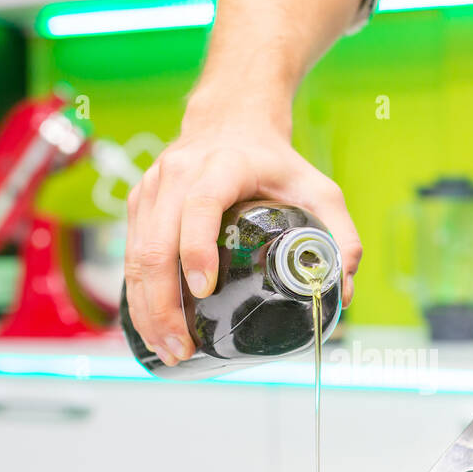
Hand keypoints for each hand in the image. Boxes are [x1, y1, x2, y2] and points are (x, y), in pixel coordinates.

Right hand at [124, 98, 362, 365]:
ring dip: (147, 309)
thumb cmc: (275, 163)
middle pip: (157, 243)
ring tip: (168, 350)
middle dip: (165, 304)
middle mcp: (179, 174)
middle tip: (182, 348)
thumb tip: (342, 292)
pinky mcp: (139, 203)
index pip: (201, 206)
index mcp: (223, 166)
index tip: (203, 289)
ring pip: (137, 255)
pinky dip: (138, 297)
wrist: (232, 122)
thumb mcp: (320, 191)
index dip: (197, 248)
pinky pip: (130, 256)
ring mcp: (153, 189)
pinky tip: (152, 328)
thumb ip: (342, 238)